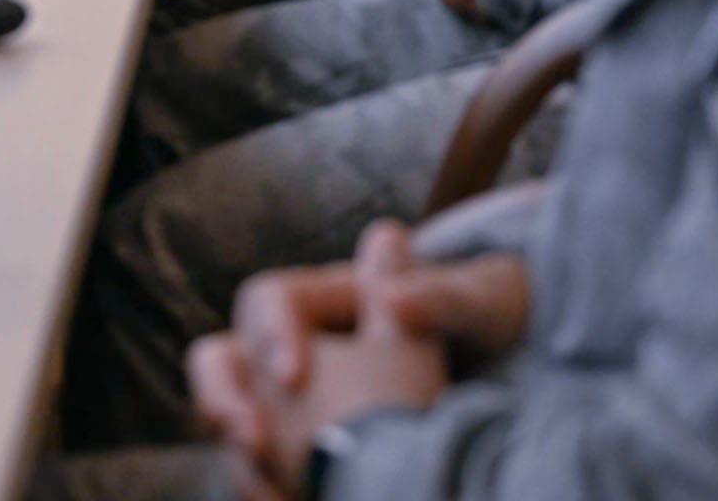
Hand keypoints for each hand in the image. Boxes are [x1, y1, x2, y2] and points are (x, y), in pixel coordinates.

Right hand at [189, 225, 464, 488]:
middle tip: (247, 437)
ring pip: (232, 422)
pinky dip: (265, 488)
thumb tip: (389, 242)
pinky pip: (255, 469)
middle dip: (225, 398)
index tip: (293, 379)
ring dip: (240, 456)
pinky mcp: (292, 449)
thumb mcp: (470, 310)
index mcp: (328, 298)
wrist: (495, 395)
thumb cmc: (478, 332)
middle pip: (221, 361)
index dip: (273, 335)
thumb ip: (431, 284)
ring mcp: (285, 403)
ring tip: (266, 493)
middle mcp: (293, 347)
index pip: (272, 300)